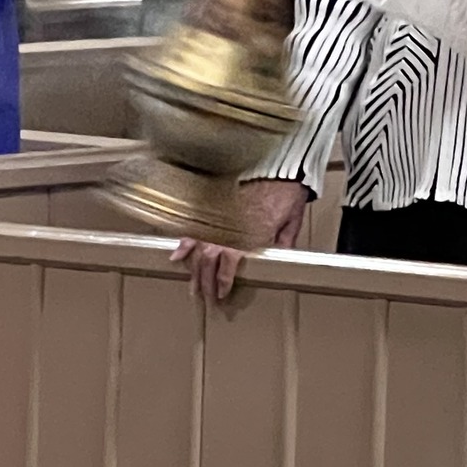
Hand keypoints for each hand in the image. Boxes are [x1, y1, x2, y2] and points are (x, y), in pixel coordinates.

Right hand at [169, 179, 308, 303]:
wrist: (280, 167)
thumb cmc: (287, 194)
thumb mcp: (291, 223)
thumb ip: (283, 243)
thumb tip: (281, 259)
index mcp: (243, 239)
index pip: (227, 269)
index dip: (223, 284)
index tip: (222, 295)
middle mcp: (224, 233)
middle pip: (208, 265)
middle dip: (206, 284)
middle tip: (205, 299)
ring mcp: (215, 221)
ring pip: (198, 252)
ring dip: (194, 272)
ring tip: (193, 288)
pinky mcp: (212, 208)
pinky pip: (193, 229)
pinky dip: (183, 243)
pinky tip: (175, 256)